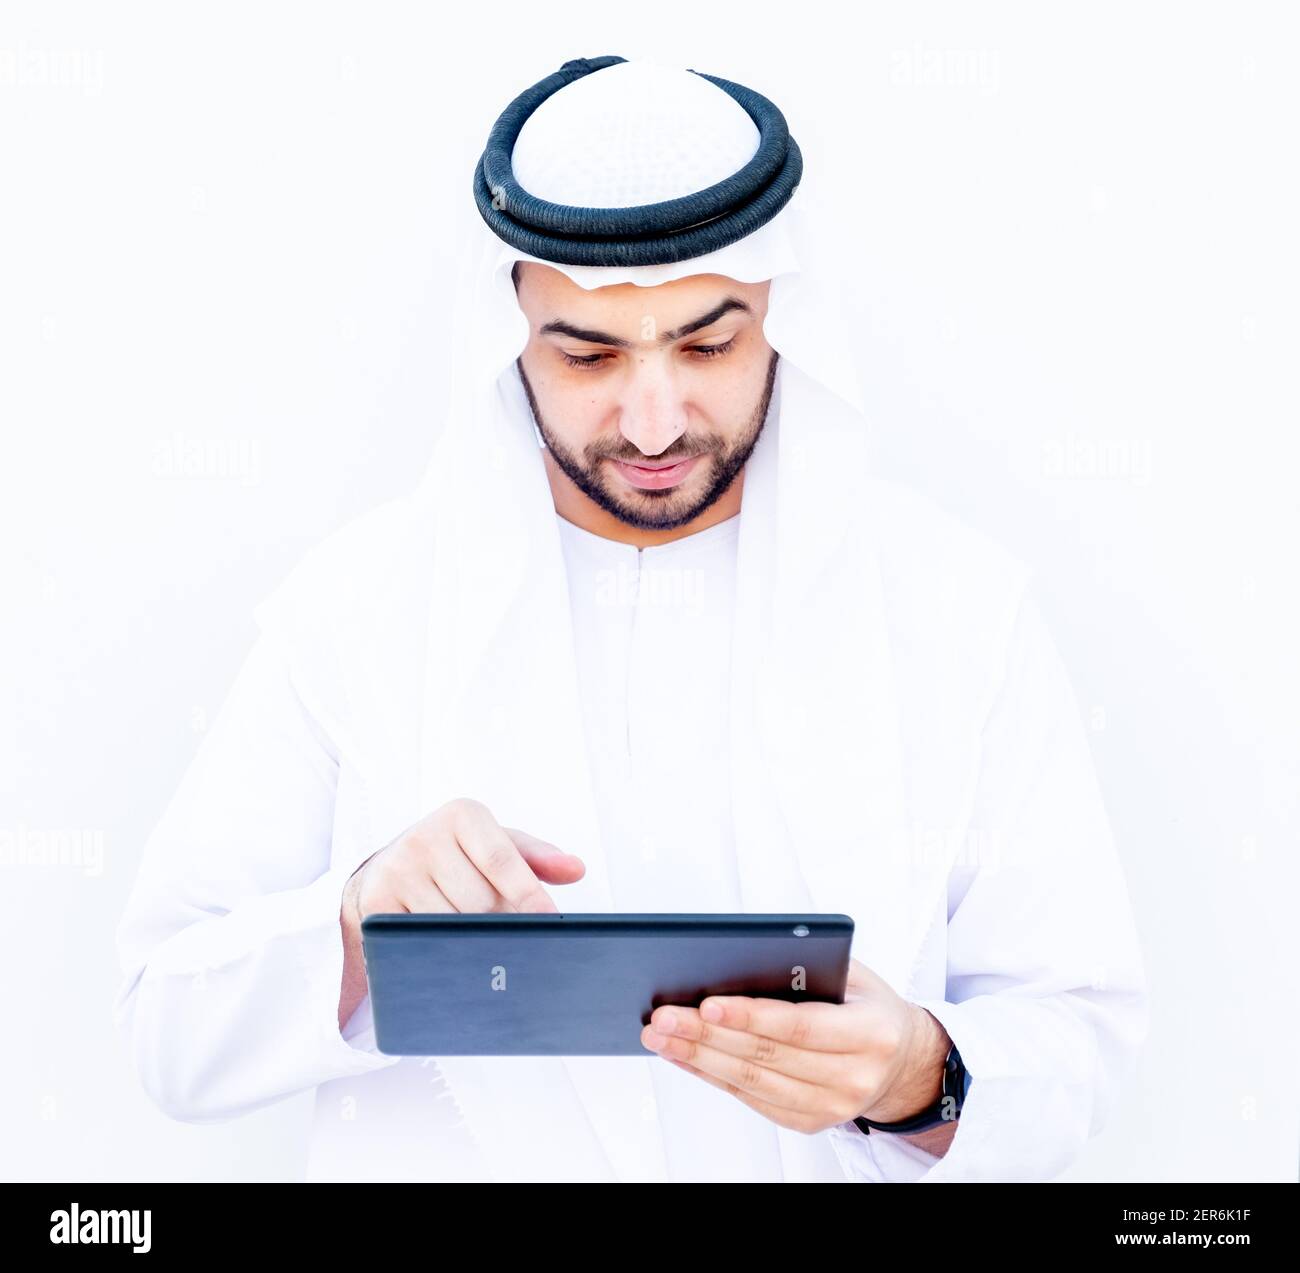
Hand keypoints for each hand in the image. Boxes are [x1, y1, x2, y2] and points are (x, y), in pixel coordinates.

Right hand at [337, 798, 583, 1028]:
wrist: (391, 868)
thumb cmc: (460, 857)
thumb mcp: (499, 846)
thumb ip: (538, 858)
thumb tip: (576, 870)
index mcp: (462, 815)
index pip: (501, 859)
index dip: (527, 893)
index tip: (548, 919)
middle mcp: (424, 835)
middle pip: (480, 901)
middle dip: (497, 920)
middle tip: (497, 923)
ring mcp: (396, 869)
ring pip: (452, 924)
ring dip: (469, 937)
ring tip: (467, 926)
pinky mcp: (376, 902)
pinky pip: (420, 939)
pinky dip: (439, 947)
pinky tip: (442, 940)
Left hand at [639, 957, 952, 1133]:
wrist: (902, 1060)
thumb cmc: (868, 1006)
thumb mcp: (854, 976)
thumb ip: (809, 967)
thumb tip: (737, 959)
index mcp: (871, 1034)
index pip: (801, 1027)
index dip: (751, 1017)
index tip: (706, 1004)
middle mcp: (854, 1078)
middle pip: (766, 1057)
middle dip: (707, 1036)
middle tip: (664, 1015)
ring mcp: (831, 1107)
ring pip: (751, 1082)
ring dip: (698, 1057)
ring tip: (661, 1034)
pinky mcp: (809, 1123)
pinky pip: (750, 1099)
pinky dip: (710, 1075)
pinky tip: (684, 1055)